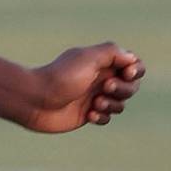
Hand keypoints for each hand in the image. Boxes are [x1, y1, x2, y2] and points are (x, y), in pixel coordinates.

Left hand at [25, 43, 143, 133]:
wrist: (34, 99)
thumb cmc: (61, 76)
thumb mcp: (88, 58)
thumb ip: (112, 53)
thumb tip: (131, 59)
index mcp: (101, 63)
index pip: (133, 65)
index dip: (136, 70)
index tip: (126, 73)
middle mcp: (99, 79)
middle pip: (131, 86)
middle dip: (124, 89)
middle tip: (105, 87)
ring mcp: (93, 97)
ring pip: (121, 104)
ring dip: (112, 104)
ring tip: (95, 103)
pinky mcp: (87, 114)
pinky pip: (107, 118)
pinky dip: (102, 117)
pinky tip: (89, 115)